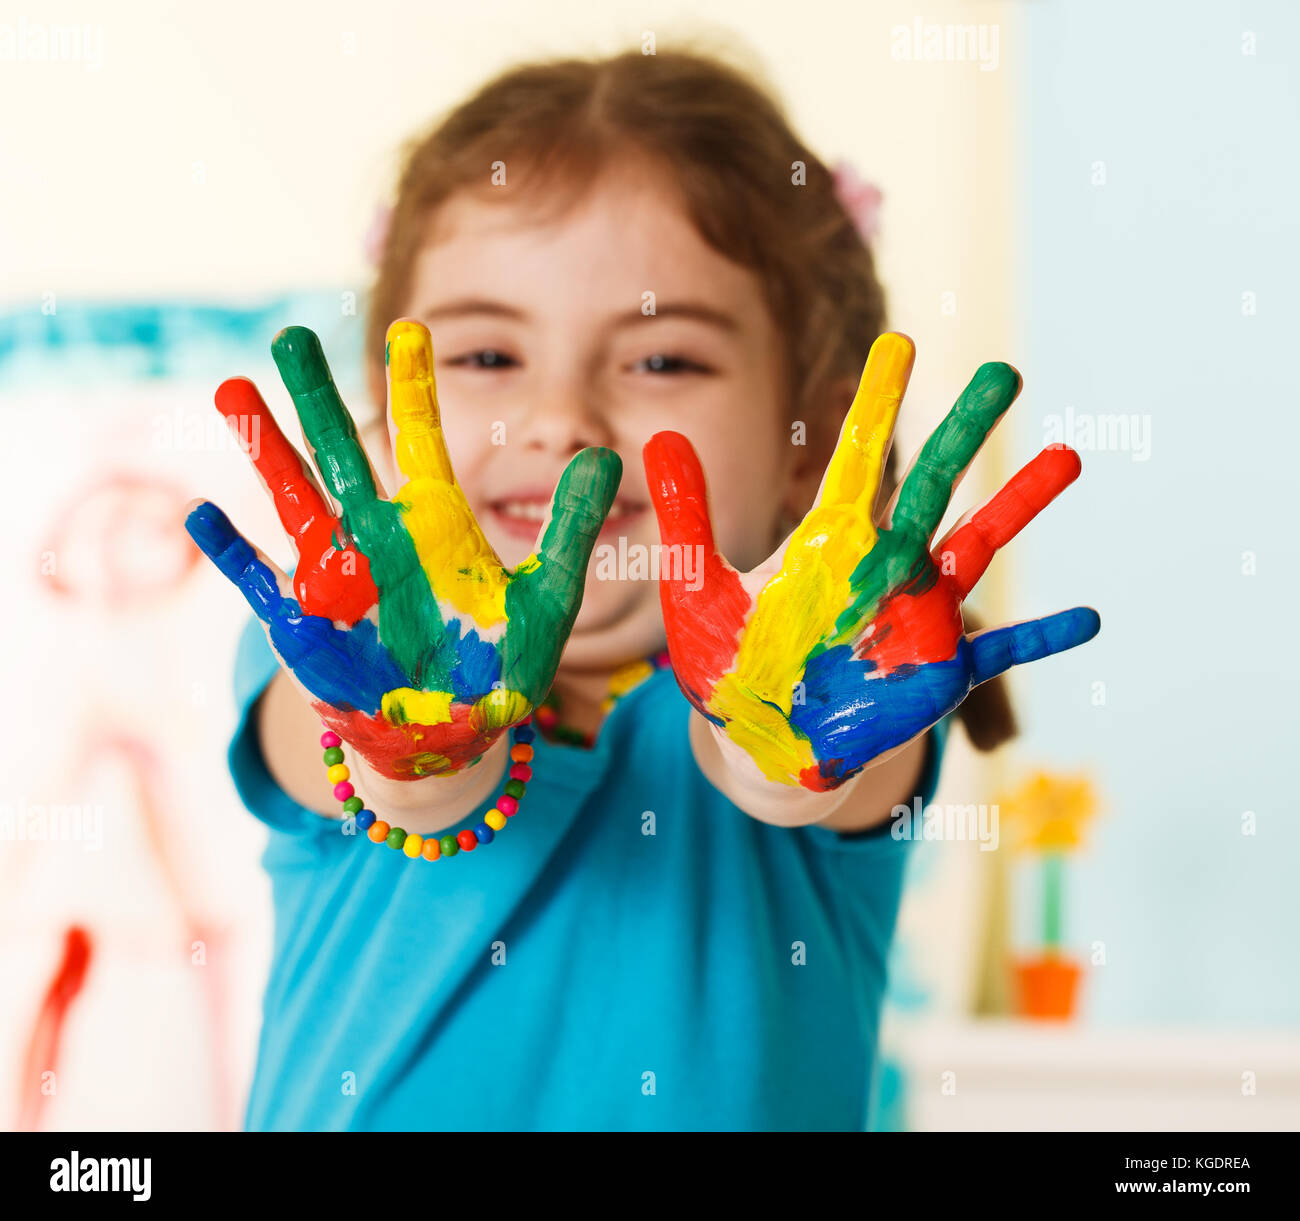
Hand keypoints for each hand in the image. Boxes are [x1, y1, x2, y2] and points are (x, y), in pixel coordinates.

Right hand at [186, 320, 620, 778]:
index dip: (414, 389)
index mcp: (434, 525)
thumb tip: (605, 454)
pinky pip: (263, 584)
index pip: (420, 441)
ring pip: (295, 499)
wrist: (453, 730)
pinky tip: (203, 514)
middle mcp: (379, 538)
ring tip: (232, 388)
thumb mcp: (548, 593)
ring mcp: (337, 578)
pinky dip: (234, 554)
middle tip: (291, 334)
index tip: (411, 328)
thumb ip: (570, 526)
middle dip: (316, 397)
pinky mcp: (306, 626)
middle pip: (342, 454)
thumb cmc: (500, 662)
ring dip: (264, 449)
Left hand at [643, 332, 1099, 791]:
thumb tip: (660, 438)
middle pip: (932, 484)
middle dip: (964, 429)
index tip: (900, 344)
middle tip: (1005, 371)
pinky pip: (998, 653)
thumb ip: (689, 519)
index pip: (857, 459)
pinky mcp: (937, 674)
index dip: (876, 403)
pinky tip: (1089, 617)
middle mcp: (883, 565)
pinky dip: (1040, 637)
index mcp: (828, 542)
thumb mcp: (698, 589)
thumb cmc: (730, 666)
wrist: (762, 743)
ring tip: (1069, 456)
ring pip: (978, 548)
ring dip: (1018, 506)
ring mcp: (917, 615)